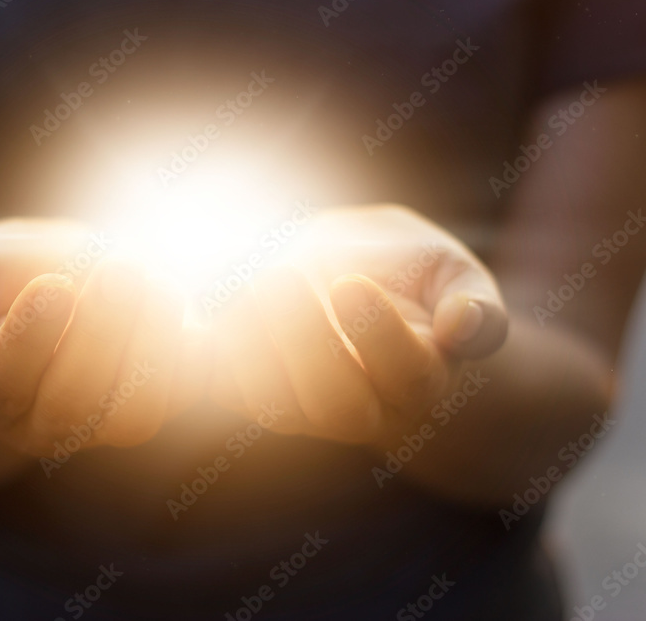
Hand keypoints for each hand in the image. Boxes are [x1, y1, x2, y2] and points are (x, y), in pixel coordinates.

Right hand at [0, 218, 209, 456]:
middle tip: (118, 268)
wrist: (66, 280)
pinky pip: (173, 398)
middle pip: (70, 404)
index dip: (29, 338)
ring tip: (148, 278)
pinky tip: (167, 293)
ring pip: (128, 414)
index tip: (53, 284)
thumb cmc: (6, 279)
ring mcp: (95, 428)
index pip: (2, 384)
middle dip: (98, 334)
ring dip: (144, 344)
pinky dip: (177, 350)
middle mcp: (35, 427)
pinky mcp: (146, 411)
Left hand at [210, 204, 507, 444]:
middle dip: (306, 342)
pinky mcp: (253, 394)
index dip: (380, 337)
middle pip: (336, 406)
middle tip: (282, 272)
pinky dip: (213, 347)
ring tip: (246, 276)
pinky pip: (227, 390)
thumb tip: (466, 328)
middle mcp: (365, 407)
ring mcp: (305, 410)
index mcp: (423, 376)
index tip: (350, 283)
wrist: (349, 277)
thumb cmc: (409, 275)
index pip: (410, 377)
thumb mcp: (453, 273)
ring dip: (253, 344)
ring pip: (275, 405)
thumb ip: (472, 301)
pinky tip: (209, 294)